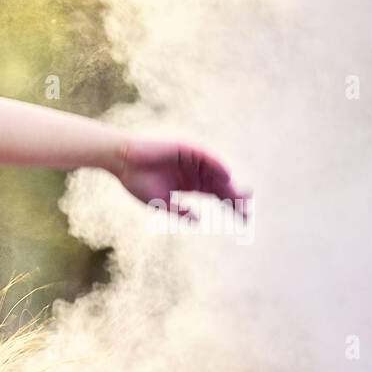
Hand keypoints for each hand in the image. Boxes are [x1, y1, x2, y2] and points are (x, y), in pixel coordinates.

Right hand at [113, 136, 251, 222]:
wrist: (123, 162)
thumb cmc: (137, 181)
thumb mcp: (160, 203)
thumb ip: (179, 211)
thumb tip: (197, 220)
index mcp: (191, 185)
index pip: (217, 196)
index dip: (231, 207)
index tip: (243, 221)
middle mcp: (196, 172)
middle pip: (222, 186)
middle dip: (236, 198)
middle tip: (248, 212)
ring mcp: (193, 160)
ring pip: (217, 173)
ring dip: (230, 184)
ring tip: (243, 197)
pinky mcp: (187, 149)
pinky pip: (206, 157)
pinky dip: (217, 166)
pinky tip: (226, 176)